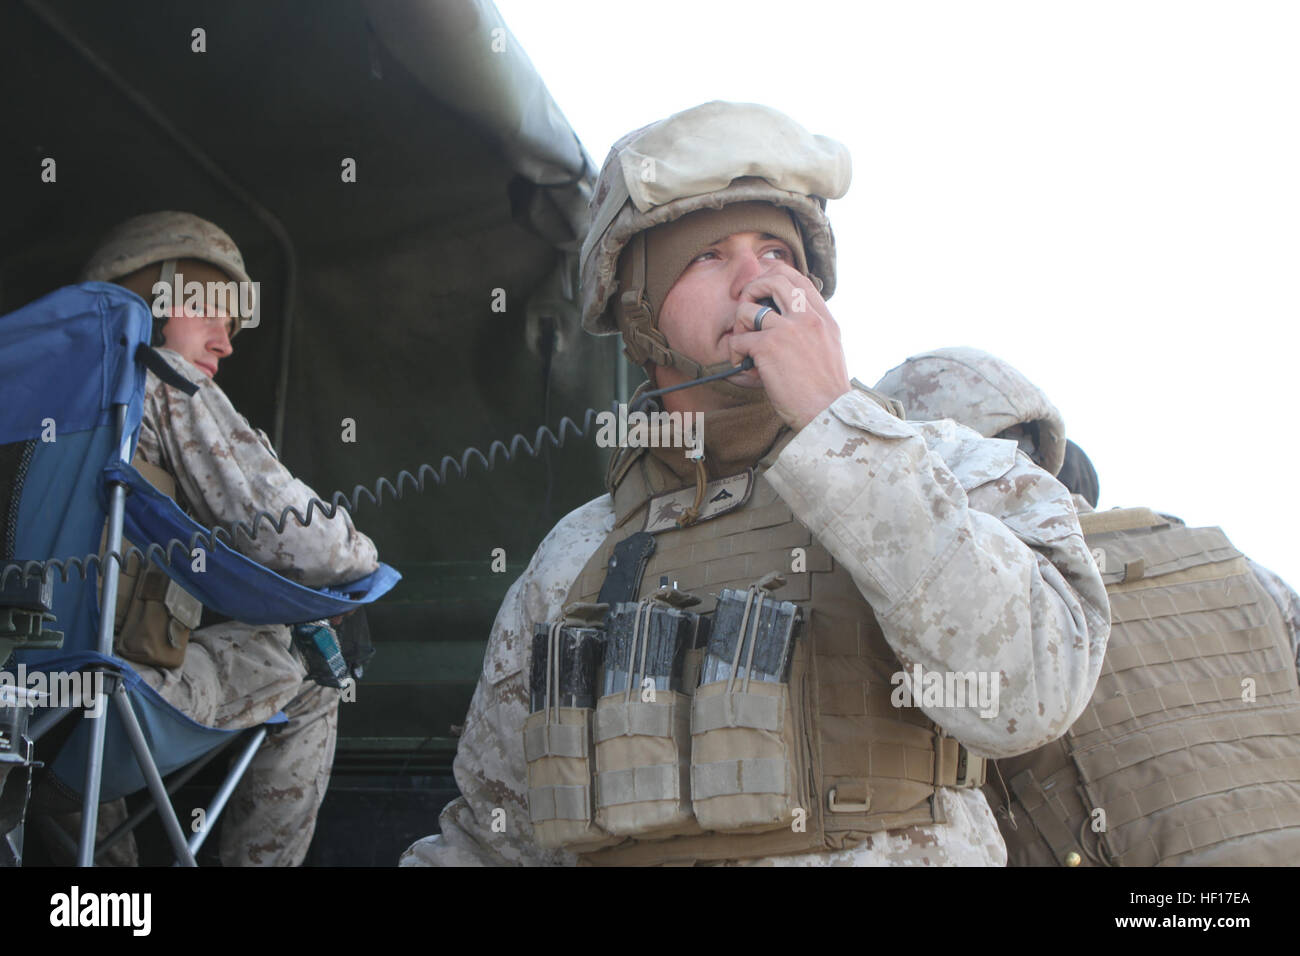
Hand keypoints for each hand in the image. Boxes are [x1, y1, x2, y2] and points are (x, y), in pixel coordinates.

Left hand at [726, 262, 852, 430]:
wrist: (829, 414)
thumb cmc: (827, 391)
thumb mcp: (831, 349)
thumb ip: (814, 330)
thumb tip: (793, 321)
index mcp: (823, 318)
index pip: (797, 278)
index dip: (774, 277)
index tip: (763, 291)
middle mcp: (807, 319)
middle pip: (773, 279)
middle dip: (752, 289)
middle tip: (747, 309)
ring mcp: (788, 331)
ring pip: (748, 308)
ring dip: (739, 325)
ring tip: (744, 343)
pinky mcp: (769, 348)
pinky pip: (738, 339)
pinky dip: (735, 352)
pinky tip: (744, 365)